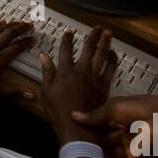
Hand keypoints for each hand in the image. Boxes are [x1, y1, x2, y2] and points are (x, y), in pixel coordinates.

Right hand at [39, 26, 118, 146]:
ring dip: (105, 42)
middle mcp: (81, 71)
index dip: (67, 39)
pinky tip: (113, 54)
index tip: (69, 33)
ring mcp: (94, 78)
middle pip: (88, 48)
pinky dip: (113, 59)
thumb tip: (43, 57)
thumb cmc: (59, 114)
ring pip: (101, 55)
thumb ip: (47, 72)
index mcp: (65, 72)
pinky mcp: (104, 87)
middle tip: (96, 28)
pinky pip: (111, 69)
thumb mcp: (46, 92)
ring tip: (107, 33)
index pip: (66, 49)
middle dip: (92, 36)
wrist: (77, 129)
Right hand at [72, 95, 153, 157]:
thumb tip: (75, 116)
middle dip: (92, 146)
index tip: (73, 135)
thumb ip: (94, 115)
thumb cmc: (141, 110)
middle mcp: (125, 133)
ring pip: (111, 156)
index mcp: (121, 118)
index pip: (101, 126)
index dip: (89, 130)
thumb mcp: (113, 108)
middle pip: (105, 143)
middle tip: (73, 151)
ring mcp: (131, 148)